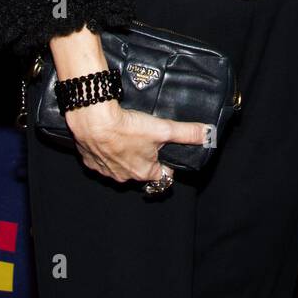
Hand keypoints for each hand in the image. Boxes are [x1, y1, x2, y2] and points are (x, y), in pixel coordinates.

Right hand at [48, 25, 207, 186]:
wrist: (94, 121)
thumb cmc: (128, 128)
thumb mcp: (163, 129)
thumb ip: (187, 133)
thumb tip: (208, 134)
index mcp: (144, 173)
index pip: (162, 174)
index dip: (167, 161)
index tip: (167, 148)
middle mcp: (124, 177)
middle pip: (141, 169)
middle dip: (146, 156)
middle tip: (147, 136)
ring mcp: (105, 171)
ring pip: (120, 165)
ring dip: (125, 153)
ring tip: (128, 133)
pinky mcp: (90, 161)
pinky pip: (101, 158)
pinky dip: (106, 149)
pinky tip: (109, 135)